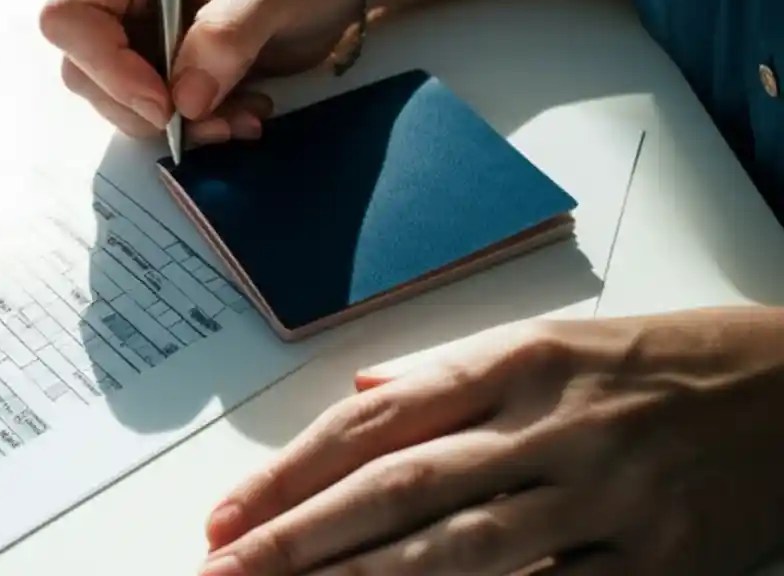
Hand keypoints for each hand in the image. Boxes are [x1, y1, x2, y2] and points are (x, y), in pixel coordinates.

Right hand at [39, 0, 363, 144]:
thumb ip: (225, 35)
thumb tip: (182, 98)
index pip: (70, 16)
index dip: (105, 65)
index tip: (162, 102)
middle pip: (85, 71)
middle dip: (147, 108)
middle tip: (210, 120)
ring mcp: (136, 35)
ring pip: (119, 103)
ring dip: (178, 125)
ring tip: (239, 116)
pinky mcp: (160, 70)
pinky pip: (156, 115)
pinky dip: (197, 127)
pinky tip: (241, 113)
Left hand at [201, 308, 783, 574]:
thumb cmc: (664, 358)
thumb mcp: (554, 337)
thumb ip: (451, 369)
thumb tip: (358, 393)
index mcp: (518, 361)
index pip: (376, 420)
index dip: (292, 471)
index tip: (229, 514)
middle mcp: (552, 424)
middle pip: (399, 486)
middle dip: (300, 535)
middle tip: (227, 570)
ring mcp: (606, 495)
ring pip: (461, 551)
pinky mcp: (658, 559)